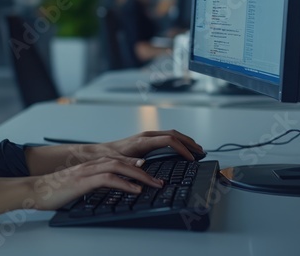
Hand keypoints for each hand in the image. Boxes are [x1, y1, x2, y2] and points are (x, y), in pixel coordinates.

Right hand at [27, 155, 163, 210]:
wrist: (34, 191)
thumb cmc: (53, 191)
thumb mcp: (77, 187)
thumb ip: (91, 185)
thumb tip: (104, 191)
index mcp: (90, 165)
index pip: (118, 161)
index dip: (135, 165)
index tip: (151, 171)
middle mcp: (91, 165)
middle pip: (123, 162)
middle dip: (144, 171)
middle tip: (160, 180)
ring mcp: (87, 172)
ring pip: (118, 167)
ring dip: (139, 175)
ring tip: (154, 184)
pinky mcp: (83, 181)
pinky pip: (108, 180)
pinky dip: (124, 184)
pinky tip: (135, 190)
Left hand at [89, 129, 203, 162]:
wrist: (97, 153)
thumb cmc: (107, 158)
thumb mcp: (118, 163)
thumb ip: (130, 164)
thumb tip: (143, 165)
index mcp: (142, 141)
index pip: (169, 140)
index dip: (183, 149)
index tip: (192, 158)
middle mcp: (146, 136)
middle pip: (174, 134)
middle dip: (189, 142)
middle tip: (202, 152)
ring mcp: (146, 136)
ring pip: (171, 134)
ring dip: (185, 140)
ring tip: (197, 149)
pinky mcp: (145, 140)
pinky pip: (166, 137)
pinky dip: (178, 141)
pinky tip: (182, 149)